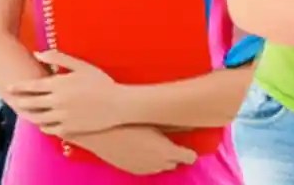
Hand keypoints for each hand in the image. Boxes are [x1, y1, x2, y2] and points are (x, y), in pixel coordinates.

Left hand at [7, 51, 124, 138]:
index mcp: (59, 85)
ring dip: (30, 115)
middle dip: (20, 102)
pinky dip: (43, 125)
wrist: (119, 105)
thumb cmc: (101, 83)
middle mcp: (57, 102)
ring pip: (37, 118)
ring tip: (27, 112)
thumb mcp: (81, 66)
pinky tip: (44, 122)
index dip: (18, 87)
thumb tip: (37, 53)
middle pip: (30, 104)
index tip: (9, 87)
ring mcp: (61, 117)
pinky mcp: (68, 129)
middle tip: (14, 101)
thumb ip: (58, 58)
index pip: (30, 87)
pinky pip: (48, 129)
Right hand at [69, 125, 197, 174]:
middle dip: (175, 153)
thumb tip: (191, 123)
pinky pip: (148, 168)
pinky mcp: (133, 171)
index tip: (185, 142)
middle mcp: (159, 164)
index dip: (189, 150)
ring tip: (153, 142)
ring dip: (162, 158)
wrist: (102, 134)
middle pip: (176, 163)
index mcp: (168, 152)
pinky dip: (149, 161)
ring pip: (162, 167)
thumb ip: (174, 125)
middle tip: (168, 139)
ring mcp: (146, 170)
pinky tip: (141, 148)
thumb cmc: (129, 122)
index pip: (190, 158)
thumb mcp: (155, 122)